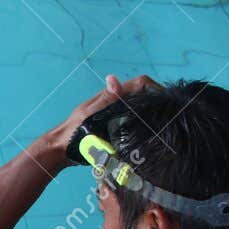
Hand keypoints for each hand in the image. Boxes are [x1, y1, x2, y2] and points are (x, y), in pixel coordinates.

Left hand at [40, 73, 160, 167]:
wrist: (60, 150)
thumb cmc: (73, 133)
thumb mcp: (90, 115)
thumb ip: (105, 100)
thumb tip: (113, 79)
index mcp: (112, 96)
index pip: (141, 83)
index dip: (156, 88)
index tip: (167, 101)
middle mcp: (116, 103)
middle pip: (143, 96)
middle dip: (156, 103)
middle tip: (168, 118)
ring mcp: (115, 115)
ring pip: (139, 111)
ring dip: (150, 116)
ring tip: (161, 128)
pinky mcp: (114, 128)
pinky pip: (132, 124)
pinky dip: (141, 128)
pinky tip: (147, 138)